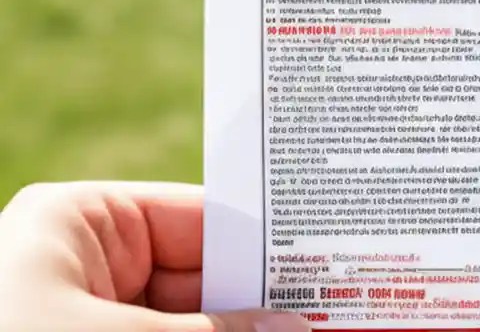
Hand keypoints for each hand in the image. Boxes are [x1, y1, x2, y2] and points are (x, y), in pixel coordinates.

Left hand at [0, 182, 309, 331]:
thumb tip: (297, 327)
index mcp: (81, 222)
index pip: (205, 218)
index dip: (275, 246)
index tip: (339, 264)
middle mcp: (86, 267)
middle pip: (205, 280)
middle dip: (267, 307)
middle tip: (338, 313)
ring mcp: (83, 319)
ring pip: (191, 326)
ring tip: (316, 328)